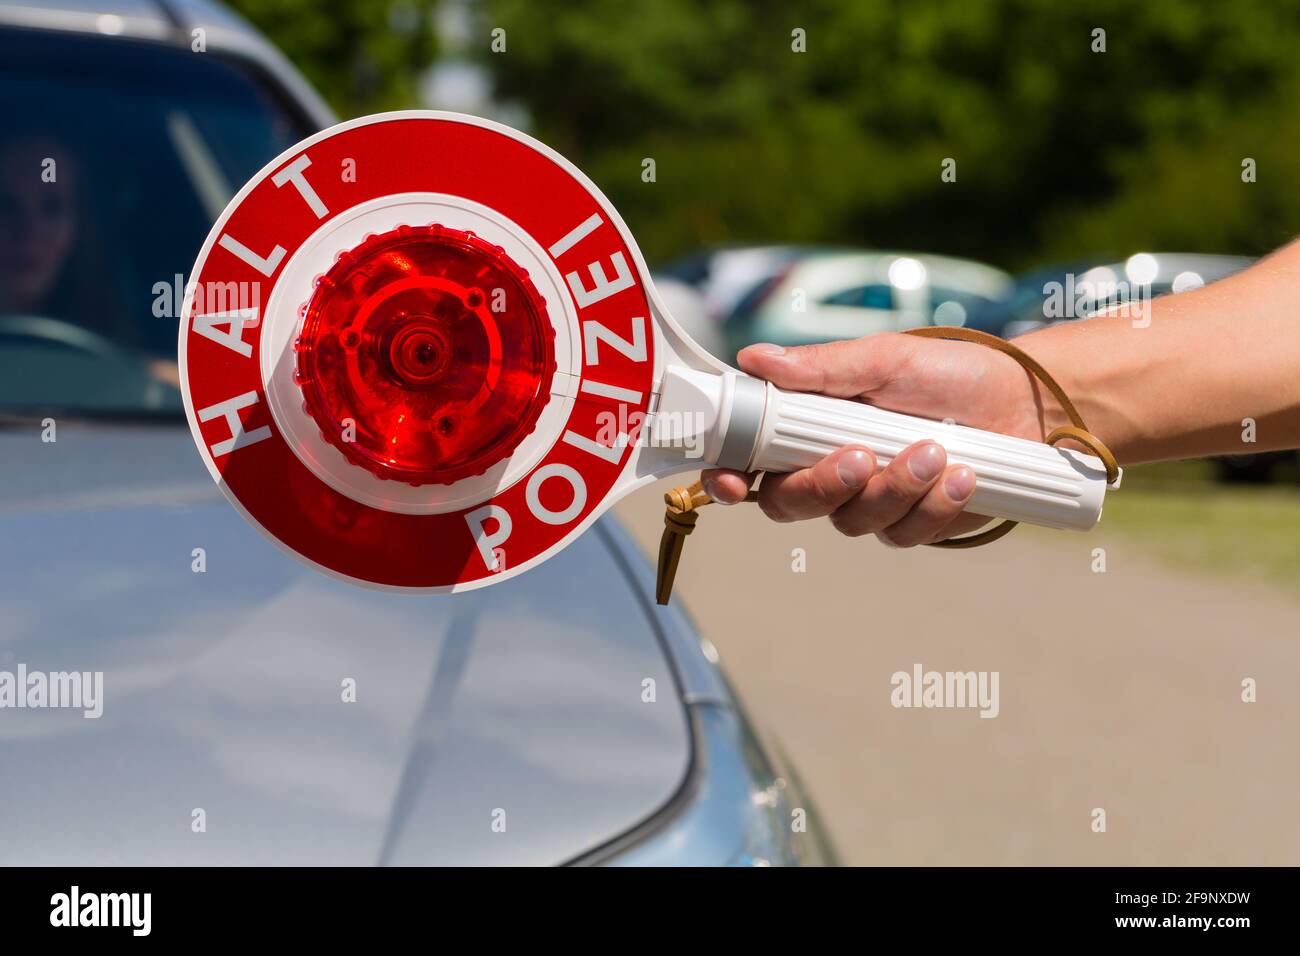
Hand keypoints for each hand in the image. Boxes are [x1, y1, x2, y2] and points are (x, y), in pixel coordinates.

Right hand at [701, 334, 1052, 545]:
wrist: (1025, 401)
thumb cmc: (949, 373)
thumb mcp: (884, 359)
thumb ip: (820, 368)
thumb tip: (754, 359)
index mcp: (807, 427)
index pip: (749, 462)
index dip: (730, 479)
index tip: (734, 481)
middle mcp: (829, 469)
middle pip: (789, 505)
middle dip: (823, 486)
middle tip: (861, 456)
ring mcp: (870, 502)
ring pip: (851, 522)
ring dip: (894, 488)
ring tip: (935, 449)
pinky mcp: (912, 524)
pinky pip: (904, 533)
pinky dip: (933, 505)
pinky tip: (962, 475)